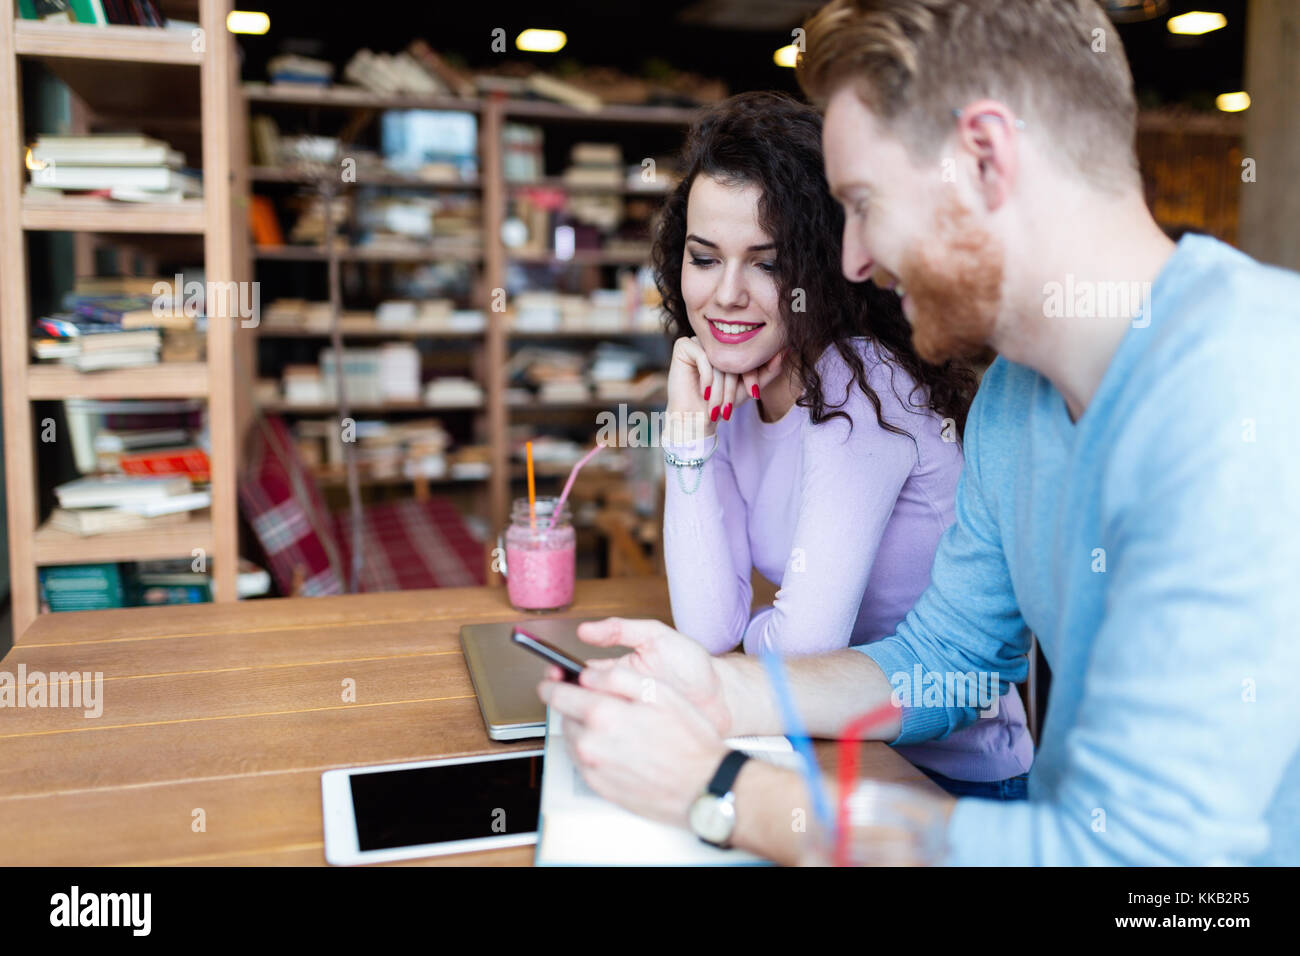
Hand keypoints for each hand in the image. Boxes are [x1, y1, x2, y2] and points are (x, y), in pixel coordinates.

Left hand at [538, 669, 729, 827]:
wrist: (704, 786)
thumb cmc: (689, 741)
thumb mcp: (659, 692)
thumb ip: (617, 677)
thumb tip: (587, 674)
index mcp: (602, 715)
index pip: (557, 695)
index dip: (552, 684)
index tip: (552, 680)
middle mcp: (591, 744)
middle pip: (564, 716)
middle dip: (575, 705)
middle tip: (599, 702)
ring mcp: (593, 769)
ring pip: (574, 739)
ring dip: (585, 728)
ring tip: (618, 727)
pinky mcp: (599, 788)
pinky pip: (584, 761)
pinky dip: (594, 750)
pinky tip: (620, 747)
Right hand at [572, 616, 733, 735]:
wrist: (722, 698)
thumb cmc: (692, 666)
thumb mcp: (658, 637)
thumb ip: (622, 629)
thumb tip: (586, 630)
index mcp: (617, 671)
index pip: (579, 674)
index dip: (562, 674)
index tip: (553, 671)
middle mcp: (618, 697)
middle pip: (580, 700)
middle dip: (566, 697)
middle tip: (562, 693)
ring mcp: (626, 720)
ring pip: (592, 722)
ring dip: (583, 717)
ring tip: (583, 708)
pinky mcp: (637, 739)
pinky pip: (613, 740)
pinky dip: (604, 737)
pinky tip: (605, 729)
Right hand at [667, 336, 789, 428]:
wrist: (695, 418)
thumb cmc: (722, 404)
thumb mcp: (750, 388)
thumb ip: (769, 370)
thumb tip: (784, 350)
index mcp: (731, 347)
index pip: (747, 354)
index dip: (751, 375)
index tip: (753, 394)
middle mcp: (715, 341)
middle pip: (731, 357)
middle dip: (732, 386)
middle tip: (728, 408)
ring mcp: (699, 341)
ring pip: (717, 359)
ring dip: (719, 387)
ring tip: (715, 405)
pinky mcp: (683, 345)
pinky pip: (702, 356)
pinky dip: (706, 377)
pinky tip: (704, 391)